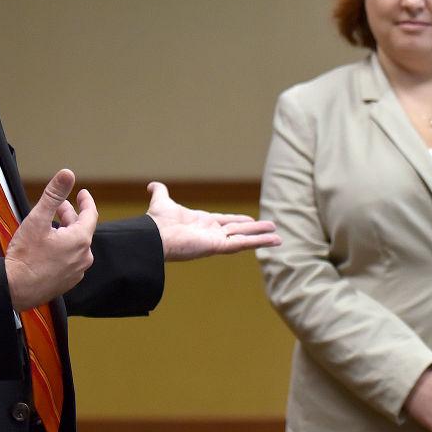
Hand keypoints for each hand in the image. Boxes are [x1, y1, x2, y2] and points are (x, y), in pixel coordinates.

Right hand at [5, 169, 97, 310]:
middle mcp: (83, 257)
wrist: (14, 289)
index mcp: (80, 240)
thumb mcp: (38, 219)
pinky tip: (49, 248)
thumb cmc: (25, 256)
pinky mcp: (67, 282)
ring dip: (66, 233)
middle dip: (70, 216)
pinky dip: (63, 250)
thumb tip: (67, 173)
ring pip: (75, 246)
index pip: (91, 215)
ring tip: (51, 226)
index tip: (82, 193)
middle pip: (81, 230)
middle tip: (59, 206)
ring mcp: (76, 272)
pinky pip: (69, 260)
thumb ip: (54, 195)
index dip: (86, 202)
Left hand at [144, 182, 280, 259]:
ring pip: (244, 238)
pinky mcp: (219, 247)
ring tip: (278, 237)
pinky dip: (259, 242)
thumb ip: (160, 193)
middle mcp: (211, 233)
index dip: (238, 220)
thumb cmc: (157, 223)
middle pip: (239, 230)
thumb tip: (152, 185)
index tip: (250, 220)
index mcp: (202, 223)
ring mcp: (216, 241)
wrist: (154, 237)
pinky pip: (243, 244)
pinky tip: (274, 240)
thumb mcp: (162, 202)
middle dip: (255, 230)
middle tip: (271, 228)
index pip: (225, 221)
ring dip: (261, 237)